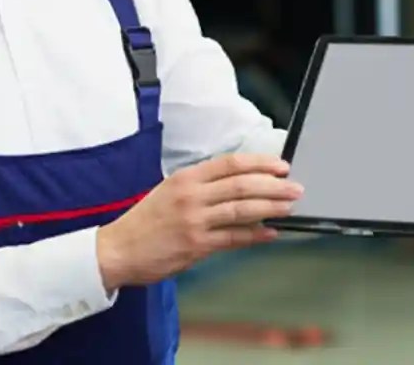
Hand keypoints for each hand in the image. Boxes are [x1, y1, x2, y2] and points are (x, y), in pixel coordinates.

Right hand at [96, 153, 303, 290]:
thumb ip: (201, 188)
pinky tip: (270, 233)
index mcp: (185, 178)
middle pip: (240, 185)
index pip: (229, 164)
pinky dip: (254, 235)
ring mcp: (194, 221)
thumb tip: (240, 187)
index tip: (280, 166)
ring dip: (270, 207)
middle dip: (272, 185)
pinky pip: (233, 238)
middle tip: (294, 187)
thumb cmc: (145, 222)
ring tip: (289, 206)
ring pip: (241, 210)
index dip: (259, 163)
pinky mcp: (196, 245)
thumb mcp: (169, 192)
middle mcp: (191, 196)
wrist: (118, 249)